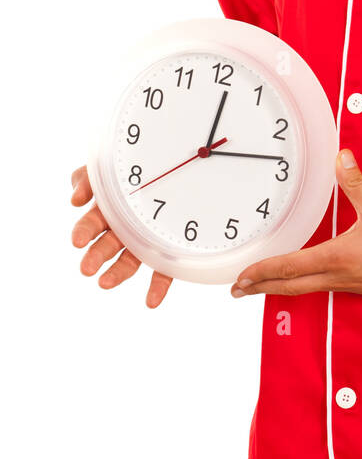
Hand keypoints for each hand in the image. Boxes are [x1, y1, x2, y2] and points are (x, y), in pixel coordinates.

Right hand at [70, 164, 172, 307]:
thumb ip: (89, 176)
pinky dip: (157, 287)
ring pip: (129, 259)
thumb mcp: (112, 161)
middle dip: (95, 256)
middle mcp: (124, 225)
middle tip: (86, 268)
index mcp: (111, 206)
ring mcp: (144, 239)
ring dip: (116, 273)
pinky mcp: (166, 250)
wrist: (188, 157)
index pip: (93, 221)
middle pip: (107, 243)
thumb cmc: (148, 159)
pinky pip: (162, 270)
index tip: (77, 241)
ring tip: (105, 283)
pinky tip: (151, 301)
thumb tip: (75, 199)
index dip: (84, 231)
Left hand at [230, 150, 361, 300]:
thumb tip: (340, 158)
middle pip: (291, 286)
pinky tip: (308, 279)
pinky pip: (325, 287)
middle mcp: (339, 276)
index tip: (239, 278)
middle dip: (261, 287)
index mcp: (338, 259)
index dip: (262, 272)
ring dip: (281, 287)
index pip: (290, 267)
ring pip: (306, 289)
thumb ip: (356, 183)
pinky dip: (305, 285)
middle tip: (236, 290)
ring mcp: (351, 285)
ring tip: (263, 286)